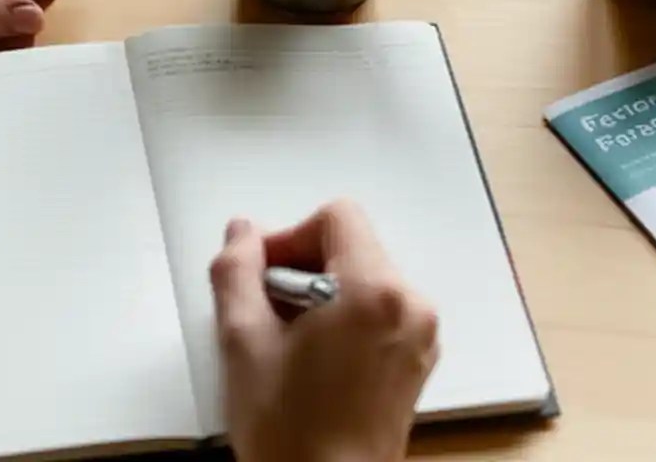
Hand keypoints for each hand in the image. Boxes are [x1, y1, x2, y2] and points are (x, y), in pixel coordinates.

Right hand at [210, 199, 439, 461]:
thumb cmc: (294, 436)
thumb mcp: (243, 342)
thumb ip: (237, 272)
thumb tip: (241, 235)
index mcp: (374, 293)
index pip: (338, 217)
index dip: (290, 235)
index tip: (264, 270)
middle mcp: (409, 308)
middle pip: (353, 246)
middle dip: (302, 266)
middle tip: (265, 308)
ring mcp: (418, 336)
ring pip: (364, 278)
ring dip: (320, 293)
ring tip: (285, 340)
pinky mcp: (415, 360)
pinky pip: (378, 311)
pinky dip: (344, 317)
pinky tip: (310, 357)